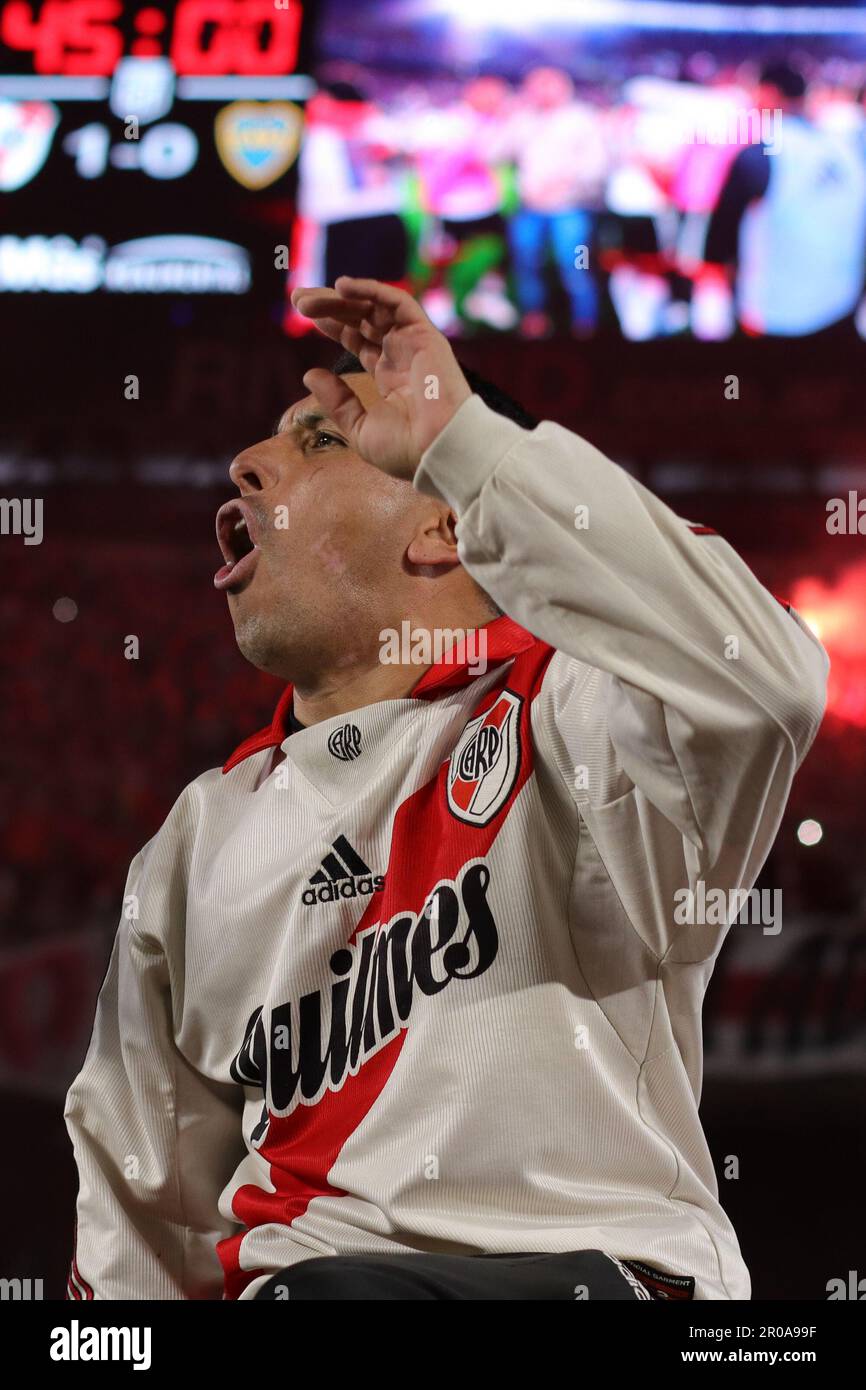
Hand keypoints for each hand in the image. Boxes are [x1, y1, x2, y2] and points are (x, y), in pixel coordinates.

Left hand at [290, 277, 471, 479]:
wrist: (439, 451)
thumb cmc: (405, 449)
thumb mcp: (359, 427)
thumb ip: (337, 401)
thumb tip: (310, 374)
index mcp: (390, 377)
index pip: (359, 339)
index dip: (334, 324)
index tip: (306, 313)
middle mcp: (402, 355)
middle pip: (363, 318)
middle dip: (330, 305)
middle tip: (298, 299)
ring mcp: (414, 344)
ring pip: (375, 307)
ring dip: (341, 297)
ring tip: (306, 299)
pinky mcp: (425, 335)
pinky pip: (398, 302)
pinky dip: (371, 290)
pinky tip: (342, 286)